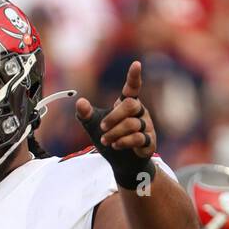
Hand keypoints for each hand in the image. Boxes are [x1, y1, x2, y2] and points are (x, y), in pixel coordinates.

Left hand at [76, 60, 155, 178]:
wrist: (121, 163)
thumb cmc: (110, 139)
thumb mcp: (94, 126)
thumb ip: (86, 114)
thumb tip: (79, 102)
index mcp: (127, 104)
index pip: (133, 88)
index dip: (134, 77)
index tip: (136, 64)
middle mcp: (140, 112)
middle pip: (130, 105)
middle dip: (114, 117)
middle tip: (102, 127)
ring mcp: (146, 126)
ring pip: (132, 124)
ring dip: (115, 133)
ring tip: (105, 140)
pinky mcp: (149, 141)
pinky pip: (138, 137)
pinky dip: (124, 141)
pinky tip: (116, 145)